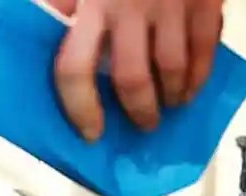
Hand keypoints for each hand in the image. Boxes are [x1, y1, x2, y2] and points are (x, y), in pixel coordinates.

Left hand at [48, 0, 222, 140]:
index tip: (91, 132)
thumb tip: (41, 30)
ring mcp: (169, 3)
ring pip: (171, 69)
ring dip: (171, 97)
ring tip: (170, 106)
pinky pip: (204, 48)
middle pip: (130, 78)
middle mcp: (127, 7)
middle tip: (142, 126)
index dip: (80, 108)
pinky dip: (199, 75)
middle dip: (138, 111)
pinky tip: (192, 87)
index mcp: (89, 3)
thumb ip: (61, 4)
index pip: (74, 69)